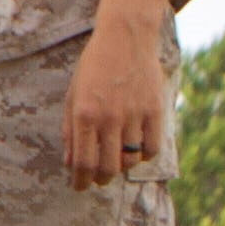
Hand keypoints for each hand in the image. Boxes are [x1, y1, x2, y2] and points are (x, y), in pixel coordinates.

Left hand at [67, 0, 177, 189]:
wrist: (125, 38)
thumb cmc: (93, 67)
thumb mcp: (73, 95)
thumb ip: (70, 130)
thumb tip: (70, 163)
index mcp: (84, 114)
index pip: (83, 162)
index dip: (80, 181)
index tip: (79, 187)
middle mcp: (109, 118)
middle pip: (107, 167)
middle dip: (100, 179)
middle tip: (98, 178)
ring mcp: (134, 115)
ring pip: (130, 160)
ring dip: (121, 166)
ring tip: (116, 160)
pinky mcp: (154, 111)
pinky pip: (151, 148)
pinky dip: (143, 155)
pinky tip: (136, 149)